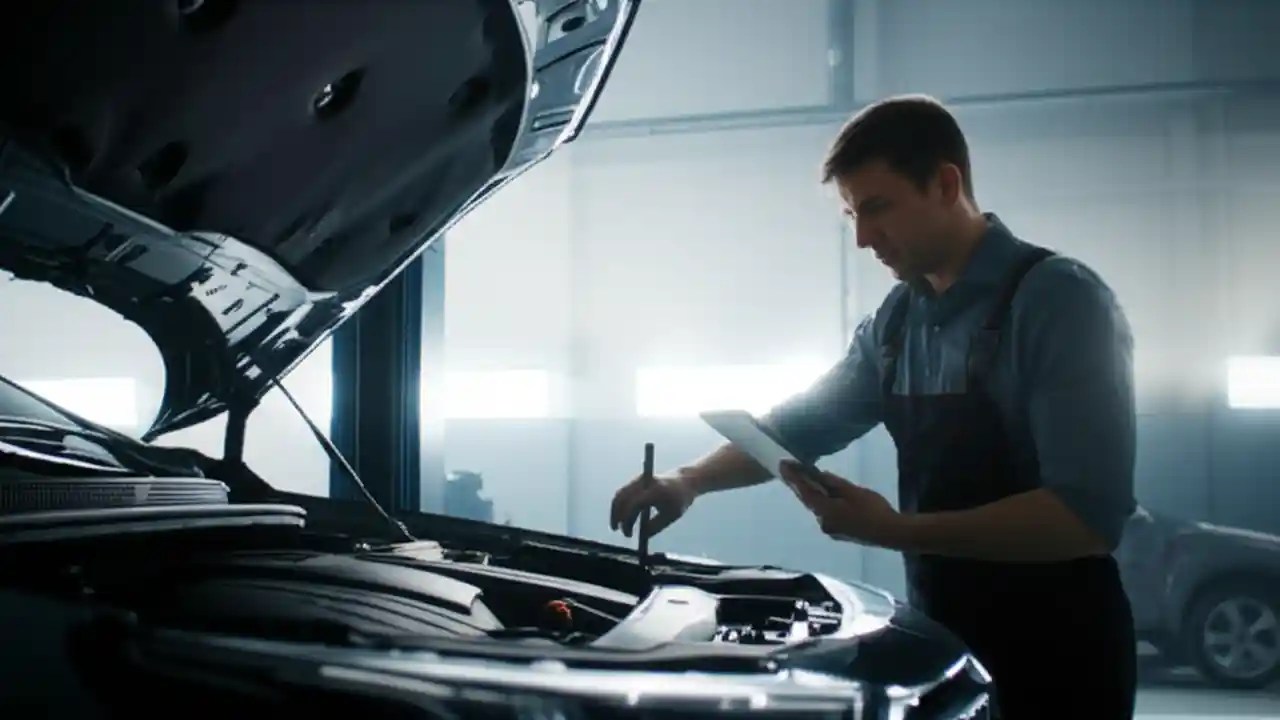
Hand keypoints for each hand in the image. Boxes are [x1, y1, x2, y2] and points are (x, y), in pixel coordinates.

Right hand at [610, 470, 697, 538]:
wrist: (684, 481)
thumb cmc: (679, 500)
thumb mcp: (671, 516)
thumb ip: (655, 526)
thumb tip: (640, 535)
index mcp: (655, 491)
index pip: (634, 504)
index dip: (627, 520)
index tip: (628, 534)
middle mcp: (644, 482)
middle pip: (622, 498)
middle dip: (617, 515)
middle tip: (617, 530)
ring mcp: (639, 479)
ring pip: (620, 495)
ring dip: (616, 511)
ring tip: (618, 526)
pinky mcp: (636, 480)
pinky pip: (623, 492)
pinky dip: (620, 505)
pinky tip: (621, 517)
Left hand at [778, 460, 904, 547]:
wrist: (891, 533)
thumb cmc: (873, 509)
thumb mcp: (853, 491)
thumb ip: (833, 483)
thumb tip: (818, 476)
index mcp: (825, 511)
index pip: (804, 491)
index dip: (793, 477)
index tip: (783, 464)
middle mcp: (823, 522)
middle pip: (808, 500)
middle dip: (799, 485)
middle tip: (789, 469)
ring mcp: (830, 529)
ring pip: (817, 507)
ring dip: (812, 494)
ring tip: (805, 479)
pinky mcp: (839, 533)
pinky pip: (826, 513)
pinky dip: (823, 503)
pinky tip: (825, 496)